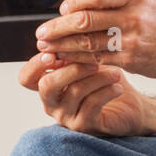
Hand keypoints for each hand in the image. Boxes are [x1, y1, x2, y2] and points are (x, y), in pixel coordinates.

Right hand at [18, 52, 155, 136]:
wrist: (129, 105)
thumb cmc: (105, 79)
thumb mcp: (88, 59)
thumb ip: (73, 50)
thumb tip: (66, 29)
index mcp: (47, 84)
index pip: (26, 78)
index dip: (35, 65)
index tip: (53, 53)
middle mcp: (51, 102)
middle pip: (47, 85)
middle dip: (71, 69)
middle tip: (94, 61)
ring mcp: (65, 115)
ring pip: (75, 92)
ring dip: (98, 78)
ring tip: (116, 72)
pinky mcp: (83, 125)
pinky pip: (92, 105)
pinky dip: (106, 91)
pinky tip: (117, 86)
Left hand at [33, 0, 155, 78]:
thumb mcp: (145, 3)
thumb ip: (116, 2)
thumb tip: (79, 5)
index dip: (74, 3)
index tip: (61, 11)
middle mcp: (133, 16)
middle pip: (86, 20)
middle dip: (58, 28)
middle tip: (42, 35)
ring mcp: (133, 40)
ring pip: (88, 43)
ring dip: (63, 47)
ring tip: (47, 49)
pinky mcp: (132, 61)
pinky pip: (99, 60)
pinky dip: (79, 61)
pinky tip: (67, 62)